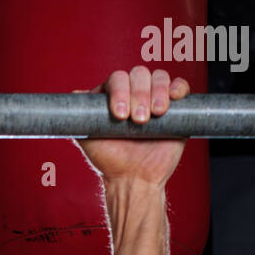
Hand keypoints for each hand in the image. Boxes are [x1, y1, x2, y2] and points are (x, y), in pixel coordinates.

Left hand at [73, 67, 189, 187]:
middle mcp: (135, 93)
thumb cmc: (111, 161)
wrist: (134, 180)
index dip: (119, 91)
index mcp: (114, 96)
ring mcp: (155, 98)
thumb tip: (74, 95)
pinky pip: (180, 86)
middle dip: (139, 94)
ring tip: (155, 115)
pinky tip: (174, 98)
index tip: (119, 115)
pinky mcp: (176, 107)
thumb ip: (79, 118)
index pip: (117, 78)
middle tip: (138, 121)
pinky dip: (178, 87)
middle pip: (139, 74)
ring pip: (159, 77)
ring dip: (157, 92)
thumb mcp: (88, 140)